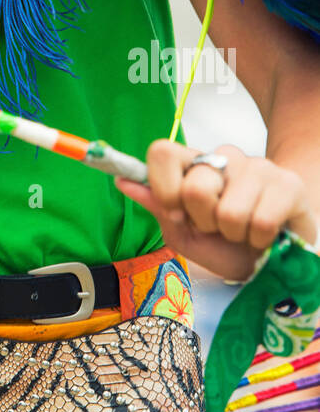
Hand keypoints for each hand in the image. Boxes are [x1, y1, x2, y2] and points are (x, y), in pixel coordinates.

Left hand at [115, 141, 318, 282]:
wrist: (273, 259)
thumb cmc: (226, 245)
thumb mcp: (184, 233)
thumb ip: (158, 206)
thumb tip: (123, 181)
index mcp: (194, 163)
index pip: (162, 151)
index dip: (163, 187)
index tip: (175, 212)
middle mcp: (224, 157)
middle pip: (194, 186)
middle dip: (203, 221)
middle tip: (217, 227)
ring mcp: (258, 166)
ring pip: (229, 210)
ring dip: (233, 234)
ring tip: (243, 231)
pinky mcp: (288, 185)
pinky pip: (262, 221)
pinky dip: (260, 240)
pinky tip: (265, 235)